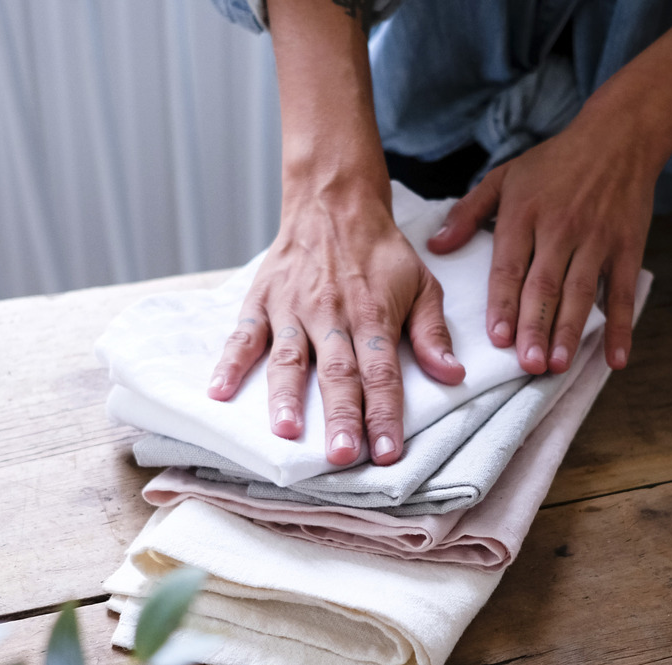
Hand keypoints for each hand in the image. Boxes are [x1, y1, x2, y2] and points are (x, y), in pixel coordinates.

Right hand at [207, 186, 464, 466]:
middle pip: (337, 373)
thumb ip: (432, 333)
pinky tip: (218, 392)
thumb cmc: (381, 253)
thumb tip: (453, 374)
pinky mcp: (262, 301)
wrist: (334, 202)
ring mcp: (292, 309)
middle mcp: (331, 315)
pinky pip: (243, 335)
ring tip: (286, 432)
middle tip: (342, 455)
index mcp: (373, 316)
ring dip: (287, 396)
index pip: (382, 373)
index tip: (389, 451)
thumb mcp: (422, 284)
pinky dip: (229, 362)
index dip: (385, 414)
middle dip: (340, 416)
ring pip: (288, 359)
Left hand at [426, 111, 658, 374]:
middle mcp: (561, 229)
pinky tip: (615, 358)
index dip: (503, 303)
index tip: (497, 338)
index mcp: (525, 213)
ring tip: (558, 365)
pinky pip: (622, 292)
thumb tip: (436, 246)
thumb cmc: (556, 160)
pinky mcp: (627, 247)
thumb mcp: (505, 176)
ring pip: (581, 292)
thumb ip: (468, 213)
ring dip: (570, 331)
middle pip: (545, 285)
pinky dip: (620, 327)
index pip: (510, 266)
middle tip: (528, 364)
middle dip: (536, 327)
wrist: (620, 136)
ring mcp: (597, 239)